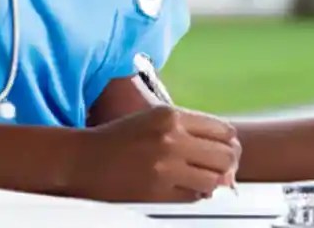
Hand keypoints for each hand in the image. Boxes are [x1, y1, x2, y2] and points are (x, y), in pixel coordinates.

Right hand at [73, 105, 240, 202]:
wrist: (83, 159)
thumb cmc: (118, 138)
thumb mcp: (154, 119)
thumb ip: (188, 129)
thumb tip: (224, 149)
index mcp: (170, 116)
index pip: (223, 130)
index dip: (229, 143)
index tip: (226, 149)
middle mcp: (171, 139)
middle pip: (226, 155)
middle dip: (228, 164)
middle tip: (222, 168)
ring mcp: (165, 167)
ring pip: (214, 179)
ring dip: (212, 181)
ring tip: (202, 179)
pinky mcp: (158, 192)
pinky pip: (194, 197)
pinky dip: (195, 194)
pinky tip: (186, 187)